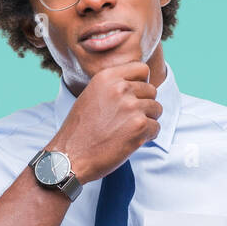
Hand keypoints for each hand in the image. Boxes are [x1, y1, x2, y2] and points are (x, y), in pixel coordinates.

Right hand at [45, 62, 161, 183]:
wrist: (70, 156)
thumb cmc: (79, 130)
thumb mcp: (90, 96)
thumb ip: (113, 87)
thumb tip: (138, 85)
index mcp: (107, 77)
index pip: (142, 68)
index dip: (142, 83)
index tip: (134, 96)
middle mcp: (120, 88)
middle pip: (151, 90)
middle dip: (144, 105)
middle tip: (127, 120)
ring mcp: (131, 107)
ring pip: (157, 109)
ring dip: (147, 121)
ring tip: (127, 131)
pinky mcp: (139, 126)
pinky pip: (156, 127)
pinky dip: (147, 136)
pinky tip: (130, 141)